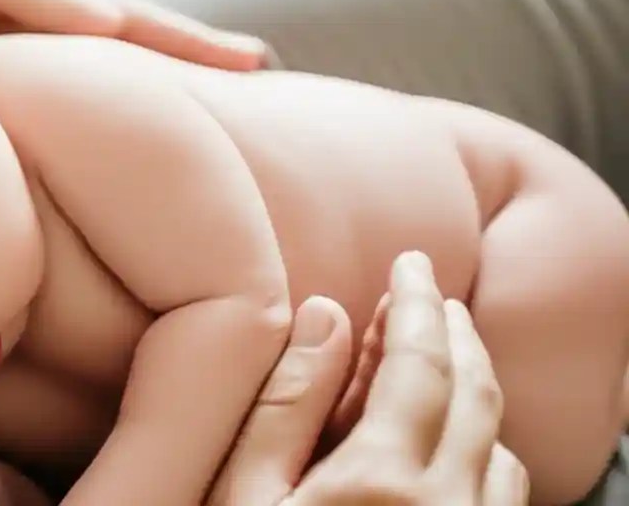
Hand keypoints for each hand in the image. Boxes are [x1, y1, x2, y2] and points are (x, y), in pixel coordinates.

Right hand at [209, 252, 528, 504]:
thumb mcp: (244, 494)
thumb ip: (283, 408)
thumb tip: (323, 316)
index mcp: (382, 479)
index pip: (422, 362)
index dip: (417, 302)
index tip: (412, 264)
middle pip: (477, 395)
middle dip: (456, 334)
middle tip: (435, 297)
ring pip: (502, 449)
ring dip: (474, 395)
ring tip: (443, 363)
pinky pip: (502, 497)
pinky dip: (483, 452)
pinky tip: (452, 445)